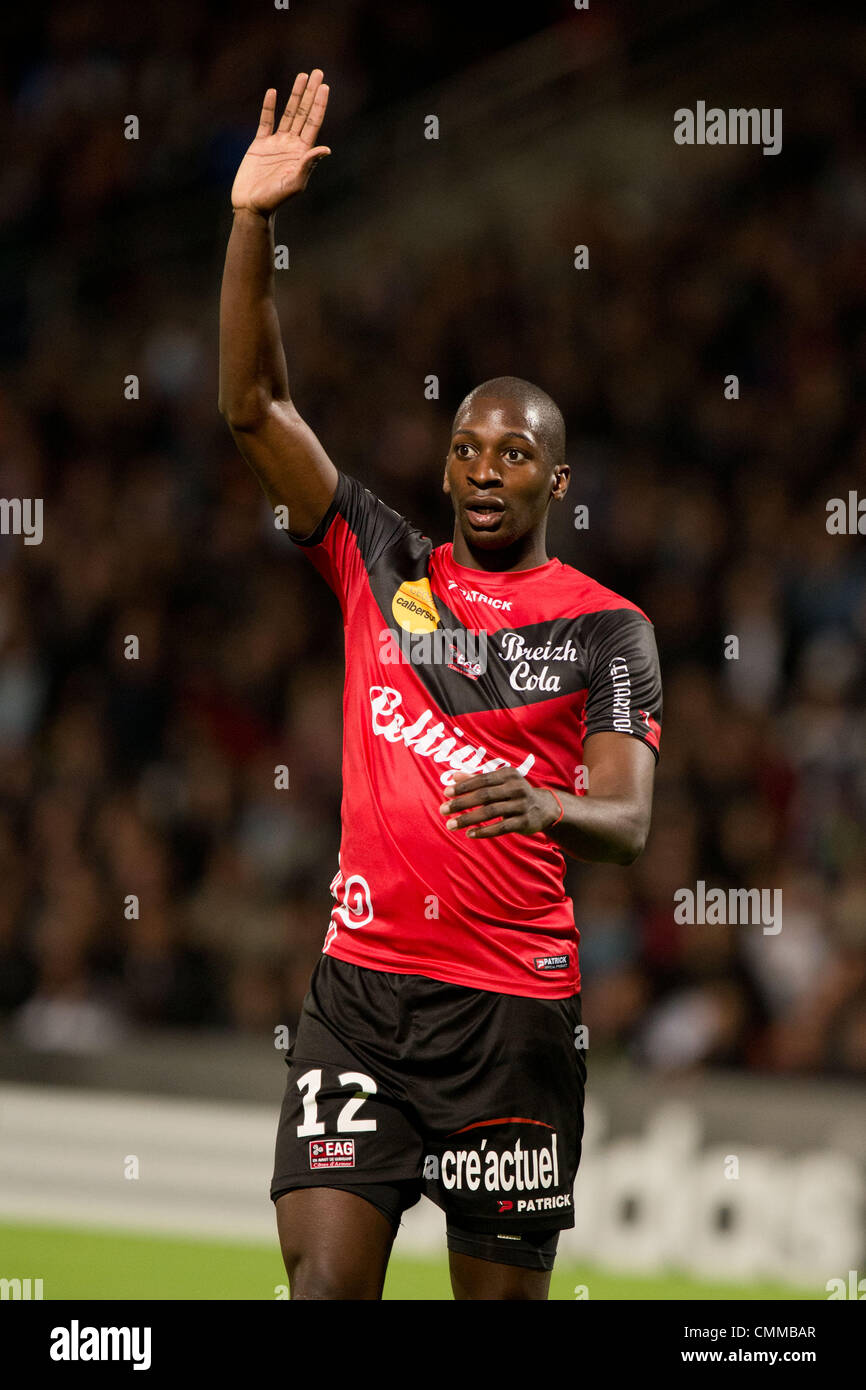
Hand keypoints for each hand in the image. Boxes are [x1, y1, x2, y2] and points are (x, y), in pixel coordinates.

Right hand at [231, 72, 330, 214]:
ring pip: (288, 113)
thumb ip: (308, 165)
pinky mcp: (259, 145)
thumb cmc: (275, 200)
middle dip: (311, 93)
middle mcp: (291, 145)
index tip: (325, 86)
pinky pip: (266, 121)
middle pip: (303, 113)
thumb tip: (325, 149)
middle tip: (318, 72)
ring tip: (302, 75)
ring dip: (295, 94)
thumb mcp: (294, 184)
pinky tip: (273, 92)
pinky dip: (269, 107)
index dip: (319, 104)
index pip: (313, 123)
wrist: (252, 206)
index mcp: (302, 153)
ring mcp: (276, 143)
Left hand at [438, 770, 560, 839]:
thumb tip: (453, 776)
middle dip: (462, 803)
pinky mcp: (525, 822)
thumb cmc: (515, 793)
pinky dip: (484, 831)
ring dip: (469, 819)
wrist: (546, 808)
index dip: (463, 786)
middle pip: (484, 795)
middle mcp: (516, 788)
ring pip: (491, 812)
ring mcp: (522, 805)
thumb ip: (476, 779)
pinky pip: (501, 827)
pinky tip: (470, 834)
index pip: (482, 780)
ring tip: (451, 825)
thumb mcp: (499, 783)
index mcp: (508, 775)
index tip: (446, 793)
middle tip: (442, 810)